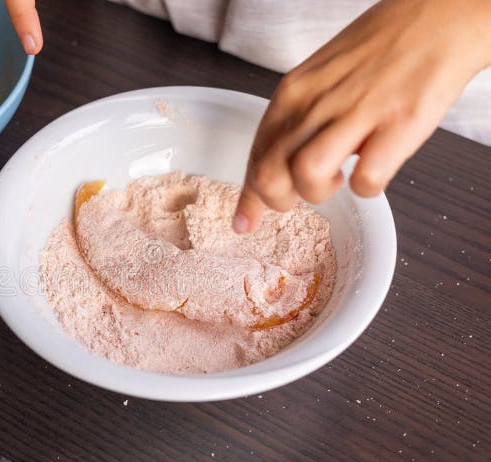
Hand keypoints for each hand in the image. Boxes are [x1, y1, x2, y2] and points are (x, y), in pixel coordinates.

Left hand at [232, 0, 490, 233]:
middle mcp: (317, 104)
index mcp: (293, 93)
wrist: (436, 19)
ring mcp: (357, 114)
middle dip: (279, 200)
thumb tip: (277, 165)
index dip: (248, 198)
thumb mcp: (319, 78)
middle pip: (269, 173)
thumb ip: (296, 120)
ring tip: (338, 179)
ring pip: (305, 176)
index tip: (244, 222)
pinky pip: (366, 181)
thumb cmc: (380, 50)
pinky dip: (367, 188)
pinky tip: (373, 171)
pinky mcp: (397, 126)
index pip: (255, 154)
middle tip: (300, 196)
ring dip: (318, 193)